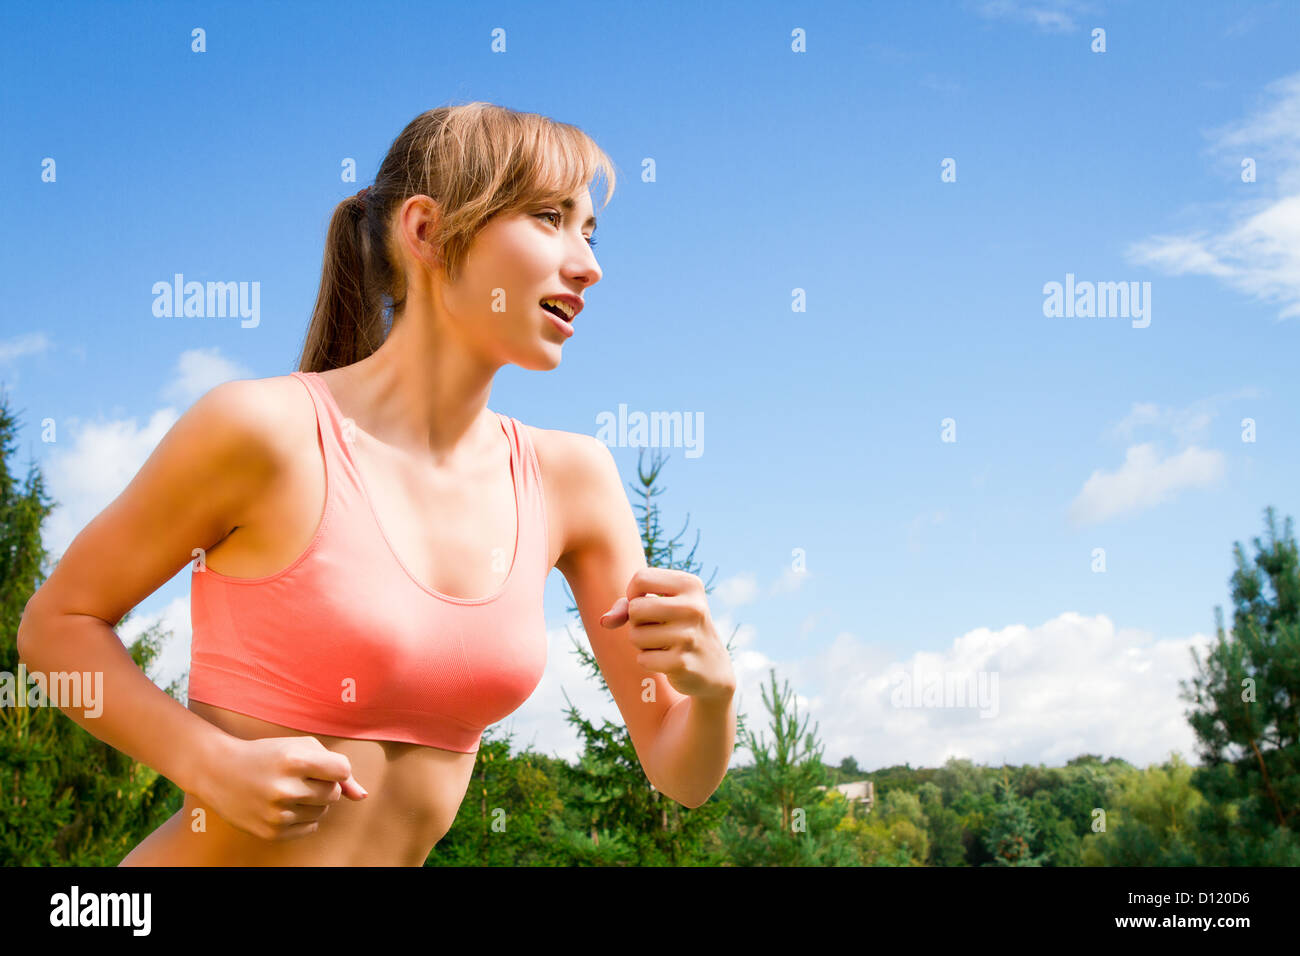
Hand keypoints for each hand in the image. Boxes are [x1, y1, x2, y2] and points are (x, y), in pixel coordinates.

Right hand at [197, 733, 368, 840]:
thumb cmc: (267, 754)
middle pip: (334, 794)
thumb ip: (336, 769)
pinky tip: (284, 804)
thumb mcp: (300, 747)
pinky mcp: (271, 832)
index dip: (335, 769)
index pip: (342, 771)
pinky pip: (310, 827)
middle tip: (300, 778)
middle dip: (324, 785)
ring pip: (323, 811)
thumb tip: (362, 796)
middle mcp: (285, 789)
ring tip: (289, 790)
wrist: (219, 771)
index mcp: (294, 761)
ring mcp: (277, 814)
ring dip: (313, 801)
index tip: (320, 766)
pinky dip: (303, 816)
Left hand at [600, 567, 735, 701]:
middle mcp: (694, 607)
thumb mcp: (658, 607)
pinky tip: (669, 660)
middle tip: (657, 628)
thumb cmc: (677, 628)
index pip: (640, 578)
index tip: (649, 605)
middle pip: (635, 608)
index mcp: (690, 584)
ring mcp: (689, 636)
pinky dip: (648, 661)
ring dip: (642, 643)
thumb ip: (625, 606)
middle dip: (636, 621)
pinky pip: (642, 658)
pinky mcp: (682, 662)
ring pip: (635, 635)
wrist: (712, 668)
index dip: (634, 595)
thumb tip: (604, 621)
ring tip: (665, 644)